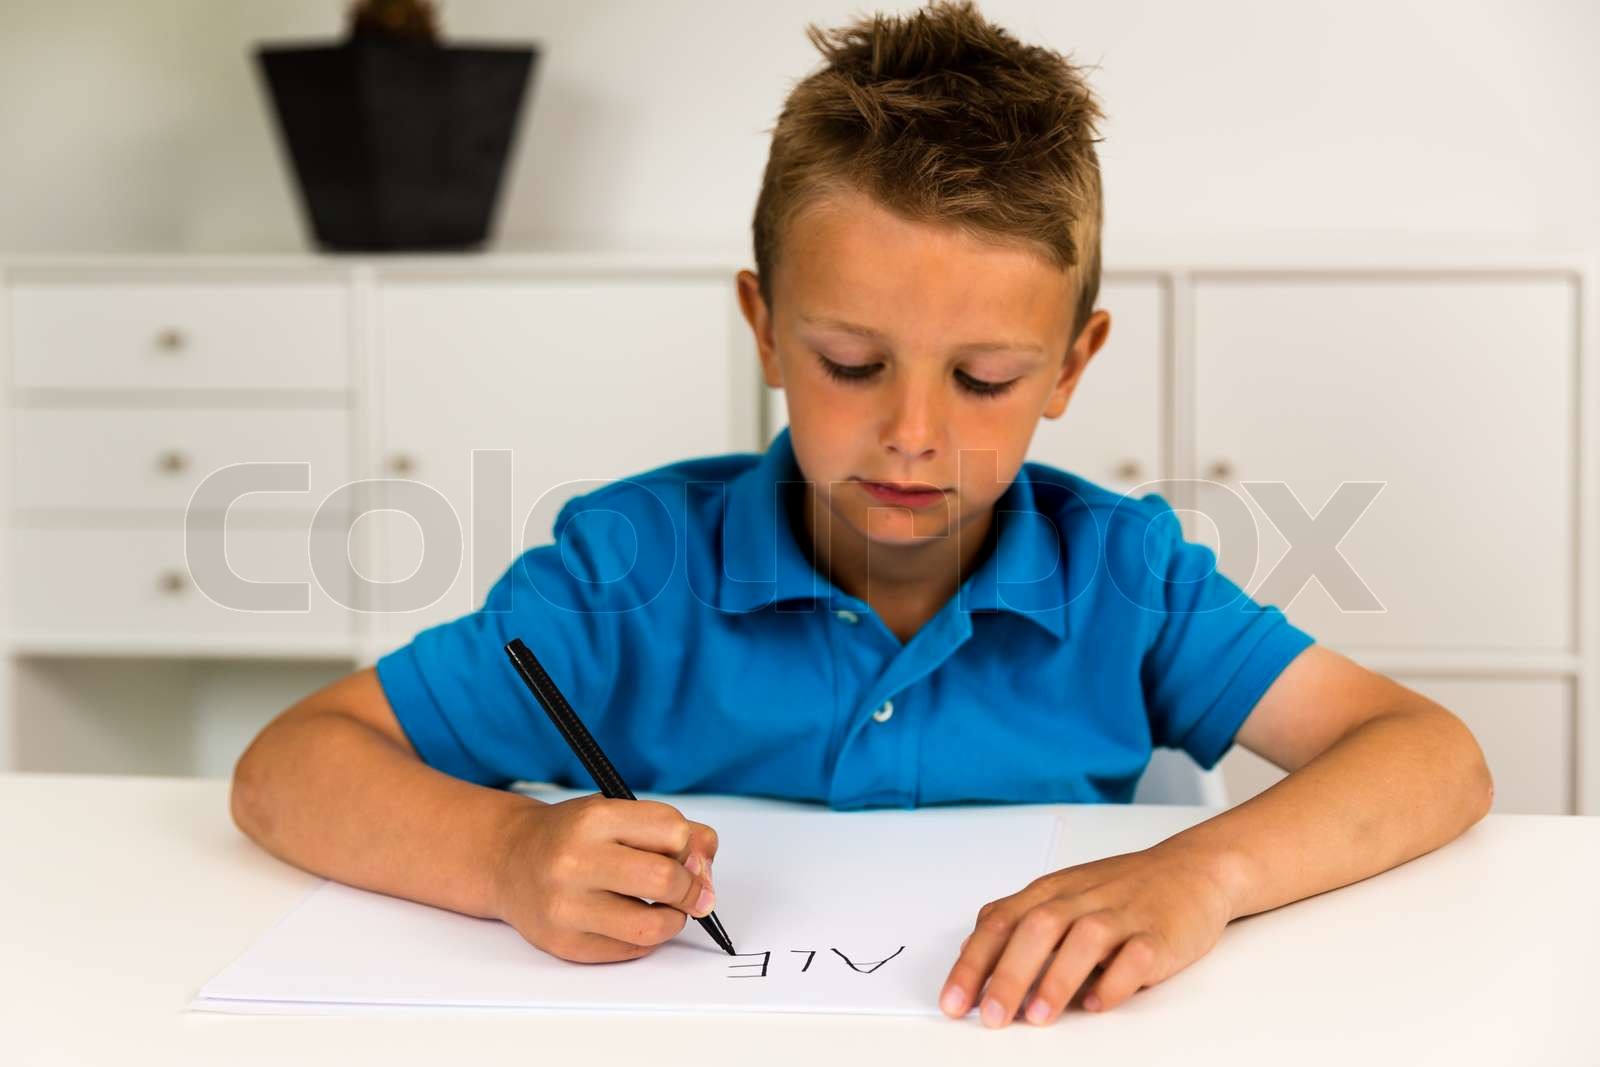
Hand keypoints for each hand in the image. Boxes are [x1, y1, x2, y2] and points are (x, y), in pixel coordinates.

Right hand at [491, 794, 718, 962]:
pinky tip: (636, 922)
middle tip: (693, 892)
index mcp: (594, 819)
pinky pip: (629, 951)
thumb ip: (671, 829)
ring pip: (651, 926)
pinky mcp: (564, 943)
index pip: (672, 832)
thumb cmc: (572, 835)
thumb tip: (707, 863)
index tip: (690, 857)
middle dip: (691, 888)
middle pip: (665, 879)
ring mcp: (566, 906)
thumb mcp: (617, 812)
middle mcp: (575, 860)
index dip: (691, 847)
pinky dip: (646, 940)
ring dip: (674, 920)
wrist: (508, 860)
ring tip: (669, 911)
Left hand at [939, 841, 1237, 1026]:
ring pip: (1085, 940)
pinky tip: (1098, 1004)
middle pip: (1036, 930)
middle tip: (989, 1017)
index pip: (1000, 922)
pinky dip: (1116, 981)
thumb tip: (970, 958)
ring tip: (1036, 1017)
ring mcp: (1122, 915)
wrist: (1192, 868)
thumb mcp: (1061, 894)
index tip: (954, 1001)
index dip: (973, 963)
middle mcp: (1082, 900)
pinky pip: (1137, 957)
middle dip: (1008, 976)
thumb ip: (1018, 920)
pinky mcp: (1160, 934)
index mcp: (1051, 892)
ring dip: (1057, 979)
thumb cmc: (1120, 888)